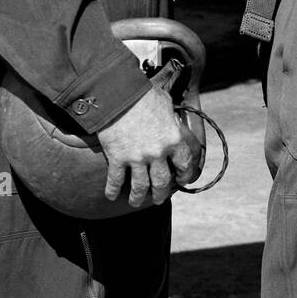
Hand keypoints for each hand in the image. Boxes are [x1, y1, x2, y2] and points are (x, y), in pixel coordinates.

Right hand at [97, 86, 201, 207]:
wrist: (119, 95)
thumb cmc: (144, 95)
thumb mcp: (166, 104)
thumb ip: (170, 119)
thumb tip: (172, 122)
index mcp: (173, 139)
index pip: (184, 164)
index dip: (184, 175)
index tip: (181, 180)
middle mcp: (157, 153)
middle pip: (162, 181)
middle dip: (161, 193)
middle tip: (159, 199)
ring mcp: (136, 158)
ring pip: (140, 186)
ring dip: (139, 197)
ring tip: (136, 202)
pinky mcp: (117, 158)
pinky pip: (116, 180)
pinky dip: (113, 191)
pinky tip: (112, 196)